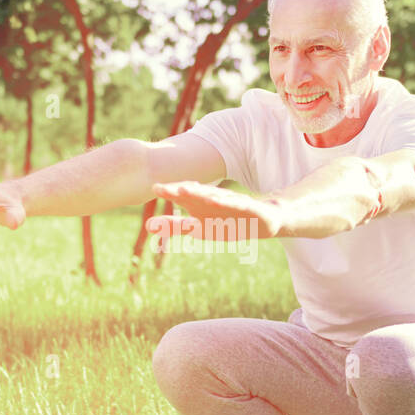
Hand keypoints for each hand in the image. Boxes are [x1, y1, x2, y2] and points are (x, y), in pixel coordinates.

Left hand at [145, 181, 283, 243]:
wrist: (265, 219)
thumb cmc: (227, 221)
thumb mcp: (199, 227)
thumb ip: (175, 227)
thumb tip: (149, 226)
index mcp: (201, 204)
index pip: (184, 197)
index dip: (171, 192)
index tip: (155, 188)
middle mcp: (214, 200)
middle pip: (196, 194)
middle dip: (181, 190)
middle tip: (165, 187)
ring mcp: (231, 203)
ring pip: (214, 197)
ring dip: (200, 193)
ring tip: (185, 189)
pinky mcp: (247, 208)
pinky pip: (236, 204)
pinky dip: (227, 203)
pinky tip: (218, 202)